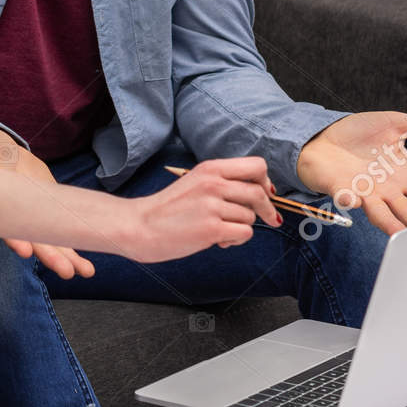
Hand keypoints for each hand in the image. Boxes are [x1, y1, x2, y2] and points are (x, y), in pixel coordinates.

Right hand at [0, 122, 94, 279]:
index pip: (4, 222)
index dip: (13, 237)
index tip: (26, 250)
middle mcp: (14, 214)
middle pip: (31, 238)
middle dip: (48, 254)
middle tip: (65, 270)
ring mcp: (31, 216)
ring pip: (47, 241)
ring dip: (65, 257)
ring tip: (85, 271)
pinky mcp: (45, 213)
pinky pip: (59, 234)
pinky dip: (73, 251)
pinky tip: (87, 268)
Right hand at [128, 157, 282, 263]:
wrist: (138, 226)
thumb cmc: (167, 209)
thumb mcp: (195, 182)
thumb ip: (222, 182)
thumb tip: (261, 191)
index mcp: (210, 169)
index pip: (257, 165)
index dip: (265, 181)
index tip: (264, 193)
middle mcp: (213, 183)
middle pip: (260, 192)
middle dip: (267, 208)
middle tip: (268, 218)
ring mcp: (212, 206)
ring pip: (251, 216)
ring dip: (242, 227)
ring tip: (222, 230)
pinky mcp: (211, 229)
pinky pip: (244, 233)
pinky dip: (236, 240)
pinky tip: (219, 241)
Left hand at [294, 111, 406, 234]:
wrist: (322, 136)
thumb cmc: (358, 135)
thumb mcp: (395, 124)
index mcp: (404, 179)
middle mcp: (387, 192)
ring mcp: (363, 194)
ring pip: (382, 216)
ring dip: (390, 225)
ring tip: (400, 235)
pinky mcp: (339, 188)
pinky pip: (345, 197)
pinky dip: (348, 199)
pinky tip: (352, 200)